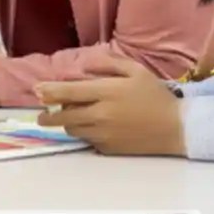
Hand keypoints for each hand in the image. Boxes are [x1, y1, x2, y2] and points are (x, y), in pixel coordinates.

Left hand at [37, 57, 185, 156]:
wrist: (176, 128)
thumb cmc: (155, 96)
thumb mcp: (136, 71)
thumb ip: (108, 64)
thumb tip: (85, 65)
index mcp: (105, 92)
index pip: (67, 92)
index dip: (48, 92)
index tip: (36, 91)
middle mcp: (100, 114)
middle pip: (63, 116)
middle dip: (48, 115)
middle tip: (43, 114)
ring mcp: (103, 134)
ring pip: (73, 130)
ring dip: (67, 123)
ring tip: (70, 117)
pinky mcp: (109, 149)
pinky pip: (88, 141)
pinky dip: (85, 134)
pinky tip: (93, 128)